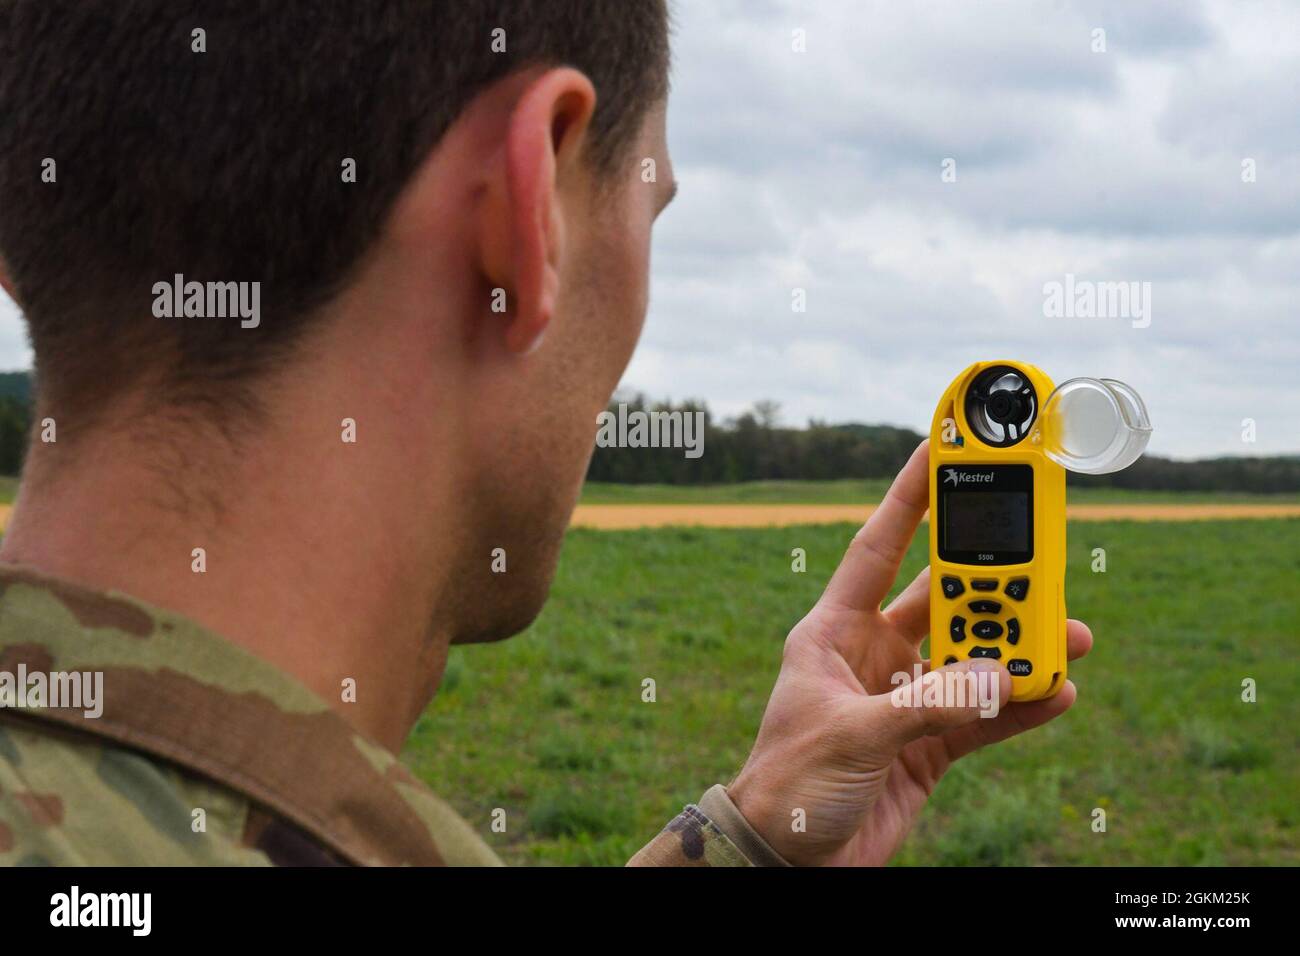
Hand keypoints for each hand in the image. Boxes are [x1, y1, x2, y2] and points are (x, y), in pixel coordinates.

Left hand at [727, 440, 1092, 865]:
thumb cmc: (788, 783)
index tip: (943, 449)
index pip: (877, 547)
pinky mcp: (928, 745)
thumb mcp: (853, 734)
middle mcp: (871, 654)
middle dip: (992, 585)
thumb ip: (928, 705)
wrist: (784, 858)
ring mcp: (903, 697)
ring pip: (972, 657)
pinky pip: (984, 715)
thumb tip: (1000, 677)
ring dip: (1017, 648)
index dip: (911, 498)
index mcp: (834, 631)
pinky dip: (1020, 706)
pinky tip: (1058, 692)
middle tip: (1041, 562)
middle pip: (942, 601)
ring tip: (1071, 637)